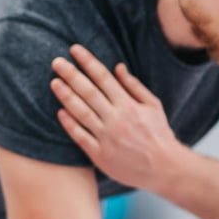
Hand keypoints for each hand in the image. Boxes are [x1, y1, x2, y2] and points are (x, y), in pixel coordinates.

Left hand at [51, 45, 179, 191]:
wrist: (165, 168)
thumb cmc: (159, 134)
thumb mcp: (153, 106)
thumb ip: (134, 86)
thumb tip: (117, 66)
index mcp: (129, 105)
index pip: (104, 78)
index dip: (88, 62)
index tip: (74, 50)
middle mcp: (116, 119)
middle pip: (89, 92)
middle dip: (71, 75)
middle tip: (56, 62)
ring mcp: (107, 137)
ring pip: (82, 113)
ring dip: (66, 96)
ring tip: (54, 82)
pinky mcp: (100, 155)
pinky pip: (81, 137)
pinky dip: (70, 124)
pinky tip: (60, 112)